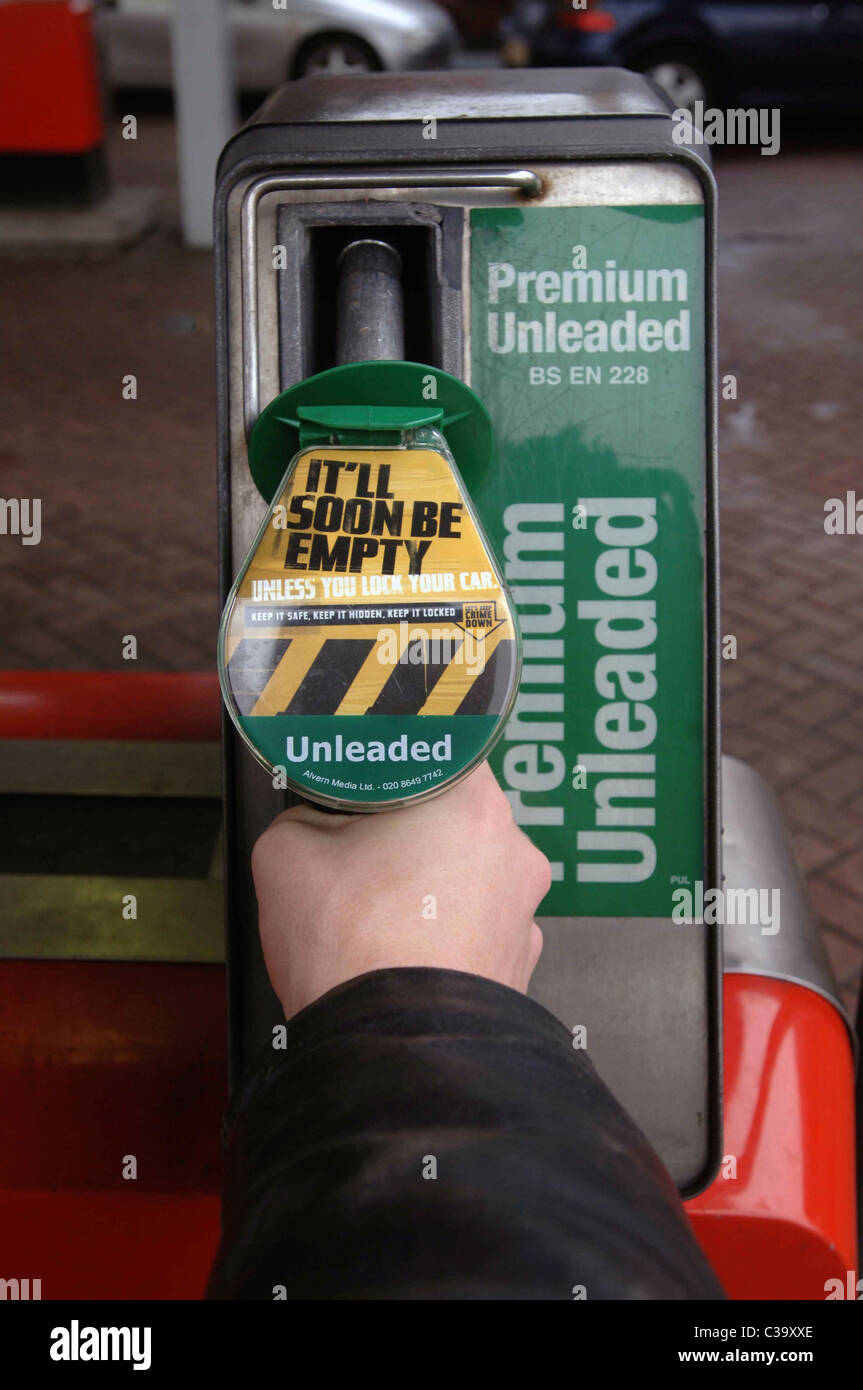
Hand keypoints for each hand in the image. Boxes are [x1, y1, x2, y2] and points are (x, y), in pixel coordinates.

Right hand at [251, 761, 548, 1019]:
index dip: (392, 764)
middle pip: (455, 817)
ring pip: (468, 876)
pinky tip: (399, 950)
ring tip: (373, 913)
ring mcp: (523, 913)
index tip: (365, 777)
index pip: (439, 752)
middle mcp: (514, 850)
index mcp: (471, 802)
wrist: (388, 1051)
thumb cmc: (352, 948)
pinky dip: (444, 935)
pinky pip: (476, 930)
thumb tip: (309, 821)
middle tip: (357, 850)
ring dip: (429, 886)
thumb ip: (300, 816)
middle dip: (408, 830)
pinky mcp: (518, 966)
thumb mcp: (285, 853)